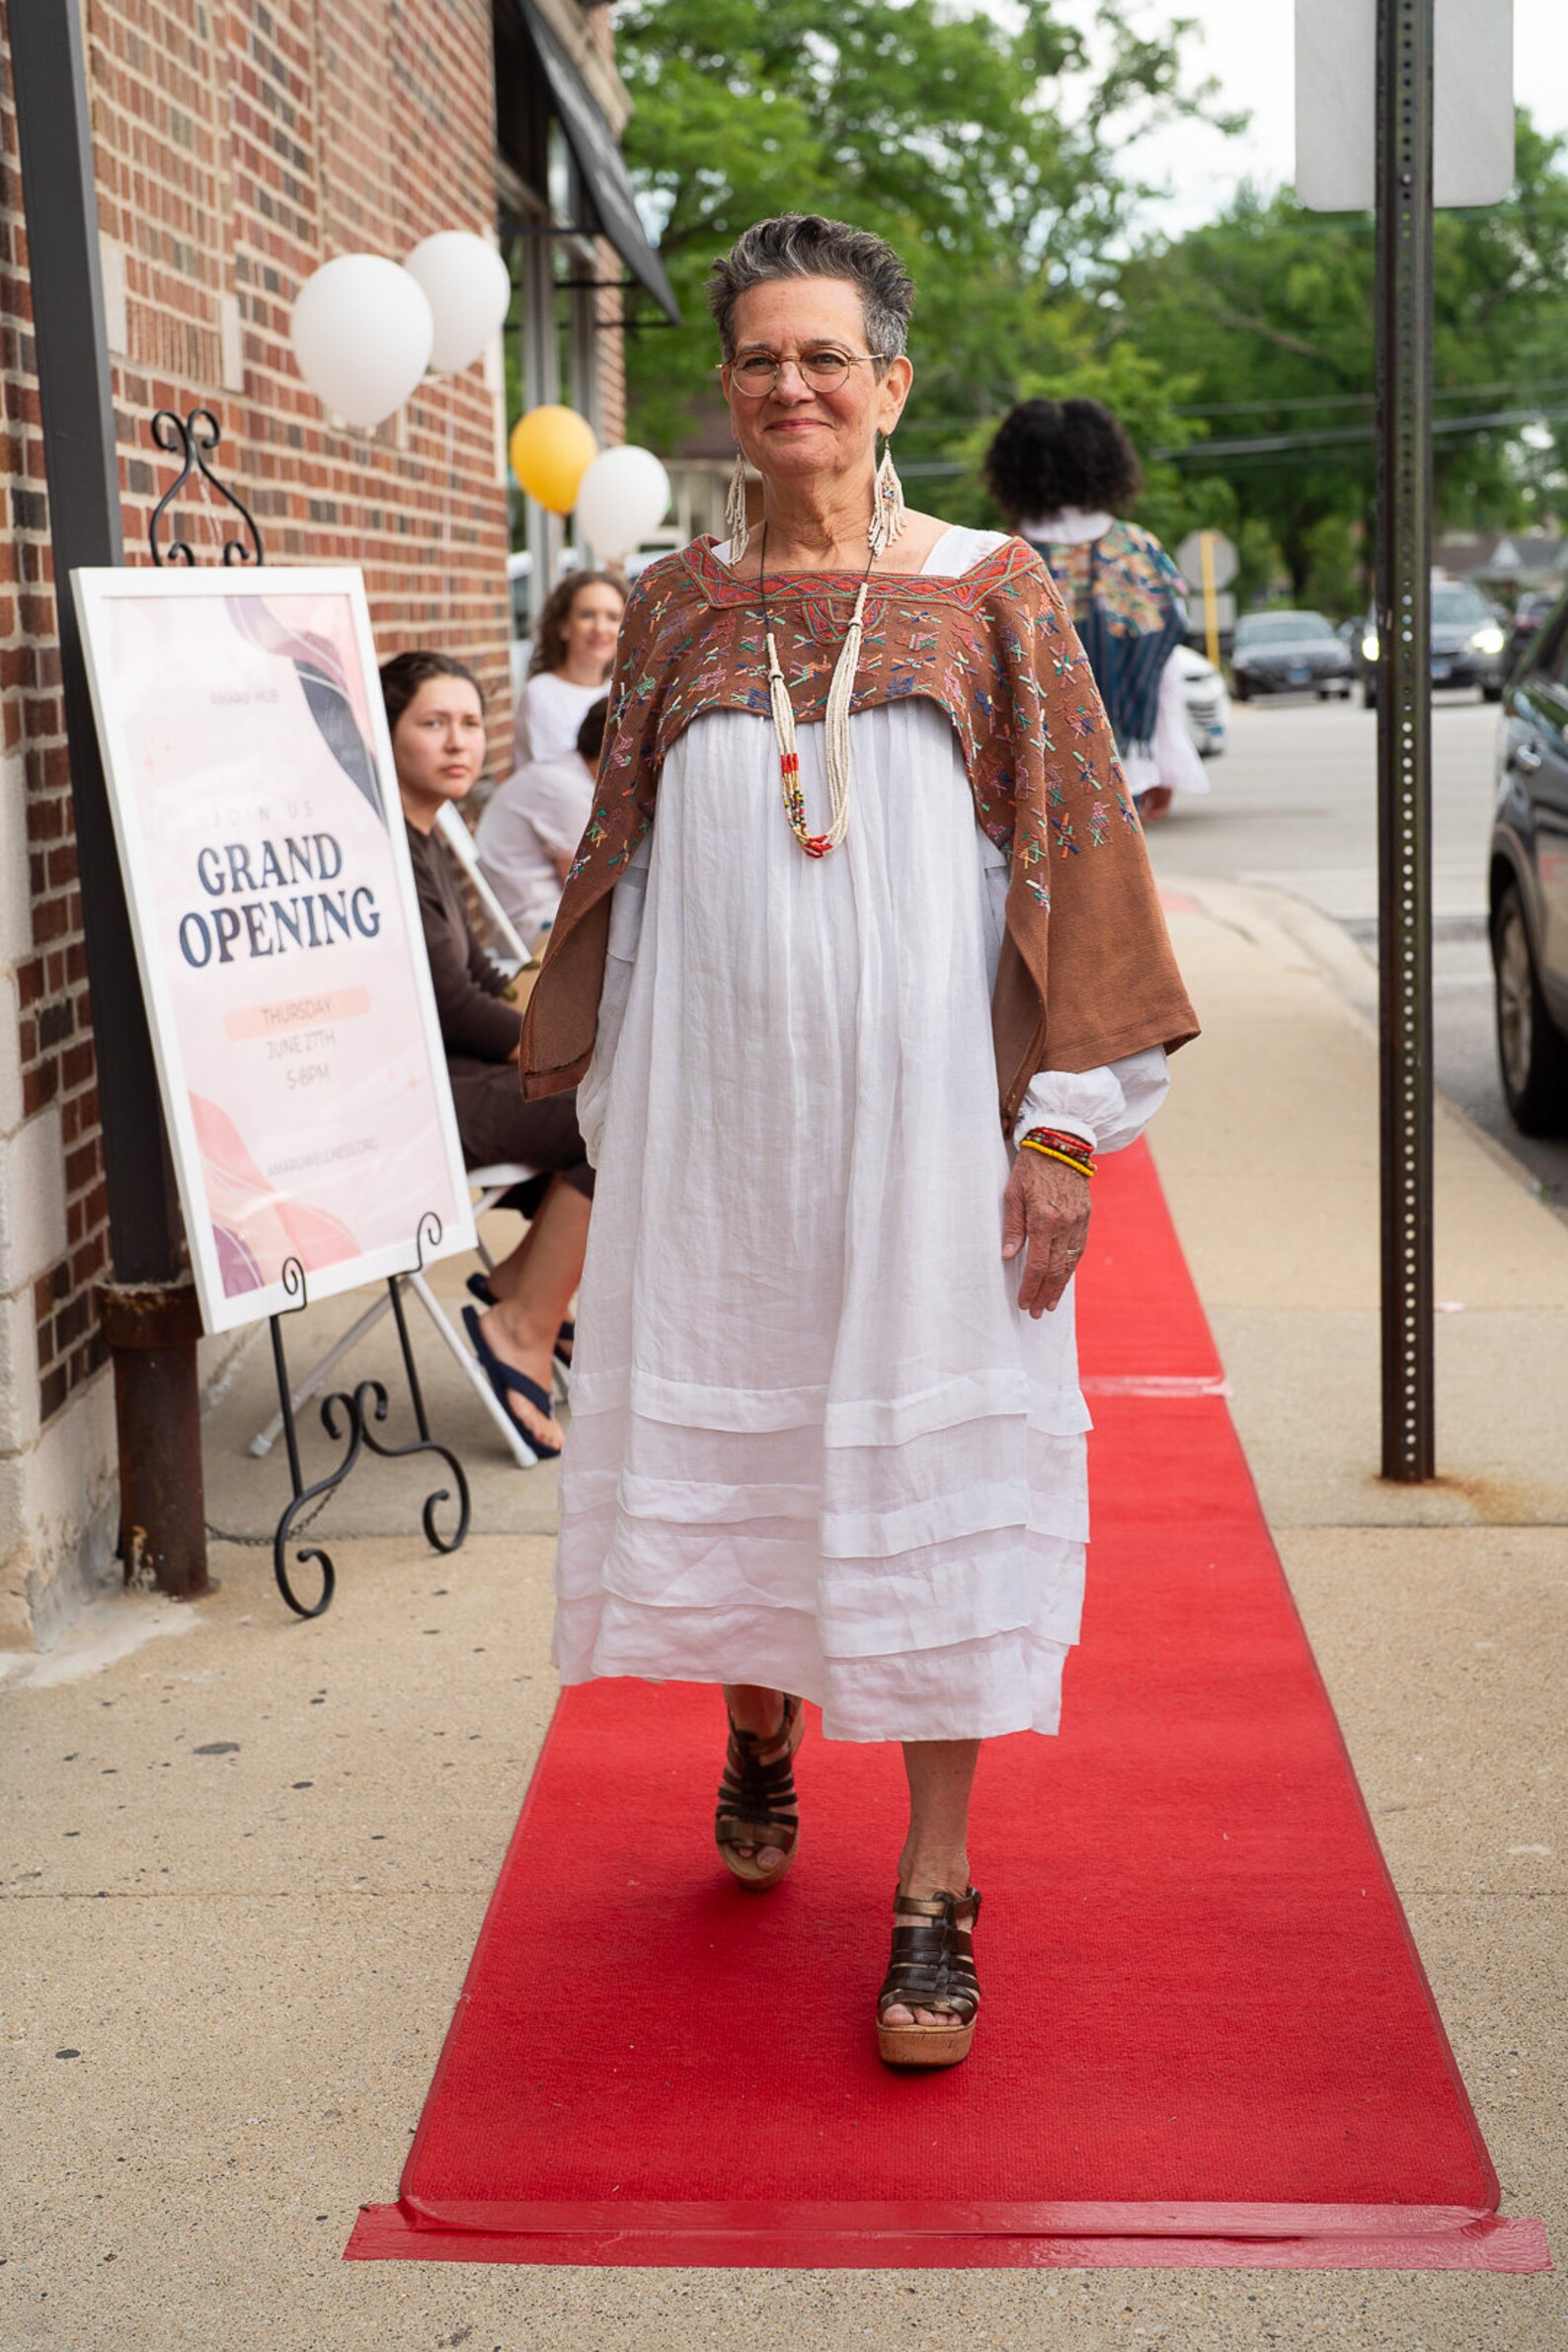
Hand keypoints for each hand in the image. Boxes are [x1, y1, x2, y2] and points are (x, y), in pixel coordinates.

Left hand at [1001, 1147, 1090, 1317]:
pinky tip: (1062, 1278)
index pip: (1037, 1263)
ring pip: (1070, 1262)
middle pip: (1056, 1269)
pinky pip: (1079, 1249)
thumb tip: (1008, 1257)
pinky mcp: (1086, 1217)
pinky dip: (1070, 1267)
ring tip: (1049, 1303)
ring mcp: (1079, 1221)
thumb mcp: (1012, 1193)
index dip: (1030, 1286)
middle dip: (1045, 1293)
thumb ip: (1013, 1227)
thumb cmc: (1031, 1166)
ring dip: (1059, 1286)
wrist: (1061, 1142)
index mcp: (1044, 1218)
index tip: (1023, 1302)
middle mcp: (1065, 1223)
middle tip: (1036, 1312)